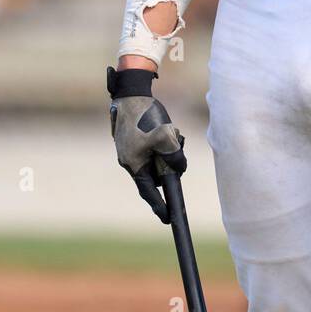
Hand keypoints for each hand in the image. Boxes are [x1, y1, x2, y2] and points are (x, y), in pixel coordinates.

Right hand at [107, 66, 186, 221]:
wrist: (131, 93)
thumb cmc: (145, 115)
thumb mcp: (164, 136)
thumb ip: (174, 156)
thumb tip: (179, 168)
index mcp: (133, 164)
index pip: (148, 192)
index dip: (159, 206)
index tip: (169, 219)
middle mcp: (131, 160)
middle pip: (157, 174)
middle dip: (170, 166)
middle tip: (177, 147)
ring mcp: (134, 149)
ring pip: (158, 160)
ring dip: (170, 150)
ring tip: (172, 132)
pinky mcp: (138, 139)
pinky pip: (156, 148)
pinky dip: (165, 141)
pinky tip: (169, 127)